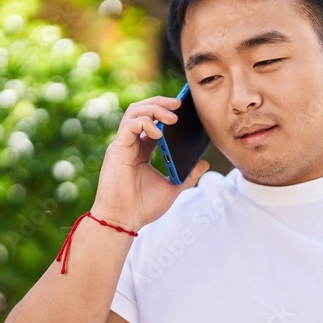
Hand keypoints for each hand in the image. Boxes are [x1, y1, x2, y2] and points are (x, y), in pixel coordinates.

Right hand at [90, 95, 209, 230]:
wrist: (124, 220)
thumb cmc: (143, 206)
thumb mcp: (173, 188)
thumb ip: (188, 174)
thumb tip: (205, 163)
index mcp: (143, 150)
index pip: (154, 122)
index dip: (166, 112)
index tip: (185, 108)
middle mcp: (132, 144)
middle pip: (142, 111)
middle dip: (160, 103)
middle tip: (180, 102)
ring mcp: (123, 145)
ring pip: (134, 112)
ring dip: (154, 108)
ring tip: (173, 115)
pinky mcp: (117, 150)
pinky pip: (129, 126)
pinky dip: (145, 123)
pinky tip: (159, 132)